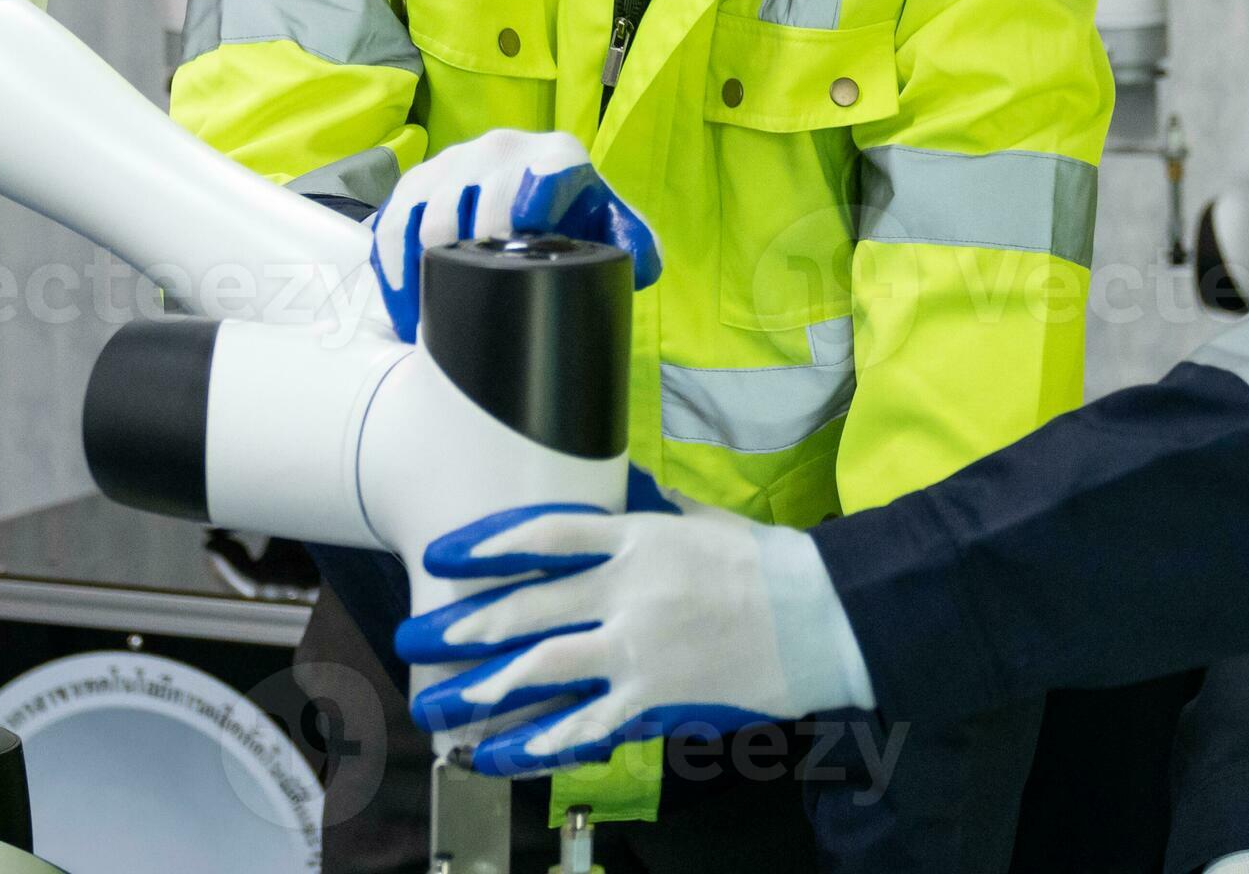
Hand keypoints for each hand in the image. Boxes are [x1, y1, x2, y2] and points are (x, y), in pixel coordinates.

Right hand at [360, 129, 662, 340]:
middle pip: (470, 201)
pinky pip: (392, 218)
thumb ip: (633, 242)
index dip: (518, 227)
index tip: (510, 267)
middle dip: (467, 256)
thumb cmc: (577, 213)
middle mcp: (502, 147)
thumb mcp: (611, 225)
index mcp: (556, 155)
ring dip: (421, 266)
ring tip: (427, 317)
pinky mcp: (419, 178)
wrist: (544, 188)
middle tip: (469, 304)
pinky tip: (401, 306)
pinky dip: (392, 265)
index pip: (534, 185)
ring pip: (425, 209)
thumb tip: (640, 265)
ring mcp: (454, 159)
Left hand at [392, 504, 873, 774]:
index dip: (491, 545)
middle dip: (467, 624)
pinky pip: (587, 720)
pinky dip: (544, 738)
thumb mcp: (708, 522)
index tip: (447, 556)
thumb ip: (660, 512)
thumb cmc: (772, 565)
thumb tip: (630, 498)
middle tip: (424, 638)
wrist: (824, 618)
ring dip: (489, 686)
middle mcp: (629, 588)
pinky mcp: (656, 694)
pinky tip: (508, 752)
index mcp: (641, 538)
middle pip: (530, 604)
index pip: (548, 534)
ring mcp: (640, 645)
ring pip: (544, 664)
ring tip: (451, 702)